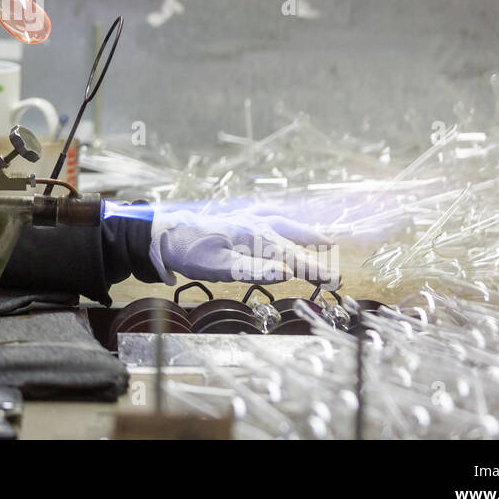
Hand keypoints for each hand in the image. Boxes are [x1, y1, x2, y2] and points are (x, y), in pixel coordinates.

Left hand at [148, 207, 337, 285]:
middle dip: (315, 249)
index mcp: (254, 236)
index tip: (334, 280)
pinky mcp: (237, 220)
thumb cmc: (190, 253)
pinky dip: (284, 222)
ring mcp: (246, 219)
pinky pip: (270, 218)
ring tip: (322, 240)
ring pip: (284, 224)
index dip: (314, 269)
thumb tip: (286, 273)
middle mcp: (255, 224)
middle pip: (293, 236)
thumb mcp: (219, 268)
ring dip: (304, 232)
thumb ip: (254, 270)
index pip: (292, 256)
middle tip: (334, 262)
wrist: (164, 234)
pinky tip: (285, 225)